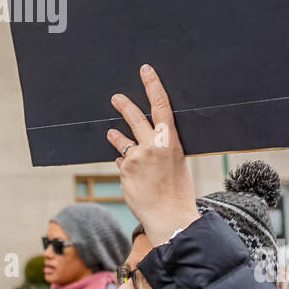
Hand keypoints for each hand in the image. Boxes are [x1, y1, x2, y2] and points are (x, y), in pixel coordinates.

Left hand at [107, 64, 198, 246]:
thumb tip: (144, 144)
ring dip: (115, 136)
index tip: (145, 70)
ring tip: (110, 132)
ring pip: (121, 140)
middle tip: (115, 97)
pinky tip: (133, 177)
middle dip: (124, 105)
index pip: (161, 107)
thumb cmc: (178, 192)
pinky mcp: (124, 170)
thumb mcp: (178, 164)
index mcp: (171, 141)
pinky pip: (122, 162)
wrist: (169, 217)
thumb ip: (162, 149)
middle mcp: (152, 145)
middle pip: (135, 117)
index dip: (153, 86)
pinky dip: (125, 165)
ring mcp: (136, 157)